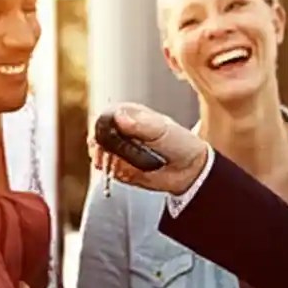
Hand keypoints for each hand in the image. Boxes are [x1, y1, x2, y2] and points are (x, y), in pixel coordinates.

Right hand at [87, 102, 208, 194]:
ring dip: (110, 161)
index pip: (105, 117)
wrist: (189, 170)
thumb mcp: (163, 130)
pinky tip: (130, 171)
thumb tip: (119, 117)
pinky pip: (109, 171)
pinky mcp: (118, 168)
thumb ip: (141, 125)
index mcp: (129, 114)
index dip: (104, 127)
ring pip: (100, 155)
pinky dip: (117, 172)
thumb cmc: (179, 143)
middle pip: (98, 136)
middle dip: (104, 147)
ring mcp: (118, 150)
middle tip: (116, 153)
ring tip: (129, 163)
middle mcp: (120, 131)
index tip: (108, 136)